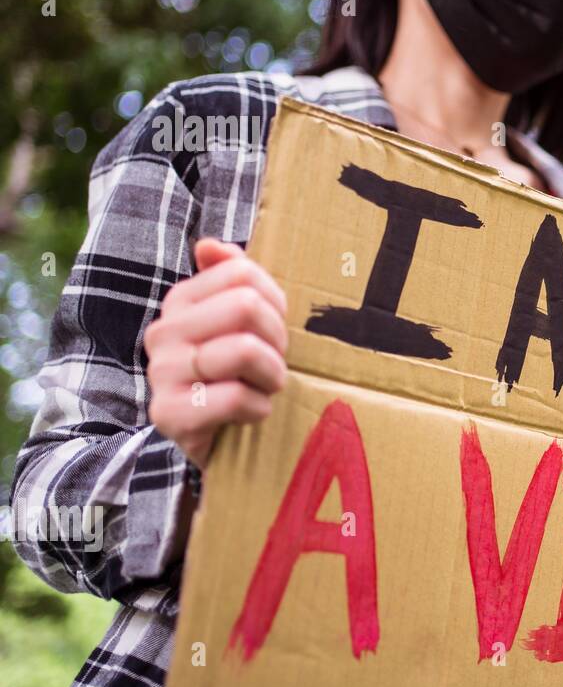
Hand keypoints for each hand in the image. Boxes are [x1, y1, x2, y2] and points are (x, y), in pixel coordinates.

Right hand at [145, 238, 288, 467]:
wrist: (213, 441)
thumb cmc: (234, 375)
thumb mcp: (238, 324)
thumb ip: (230, 278)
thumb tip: (208, 246)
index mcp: (180, 301)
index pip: (244, 274)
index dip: (275, 303)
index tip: (273, 330)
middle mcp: (163, 331)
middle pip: (246, 306)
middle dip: (277, 339)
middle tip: (275, 363)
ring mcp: (162, 372)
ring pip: (245, 350)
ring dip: (273, 375)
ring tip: (265, 388)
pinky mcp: (168, 414)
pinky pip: (236, 397)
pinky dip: (260, 408)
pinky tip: (253, 413)